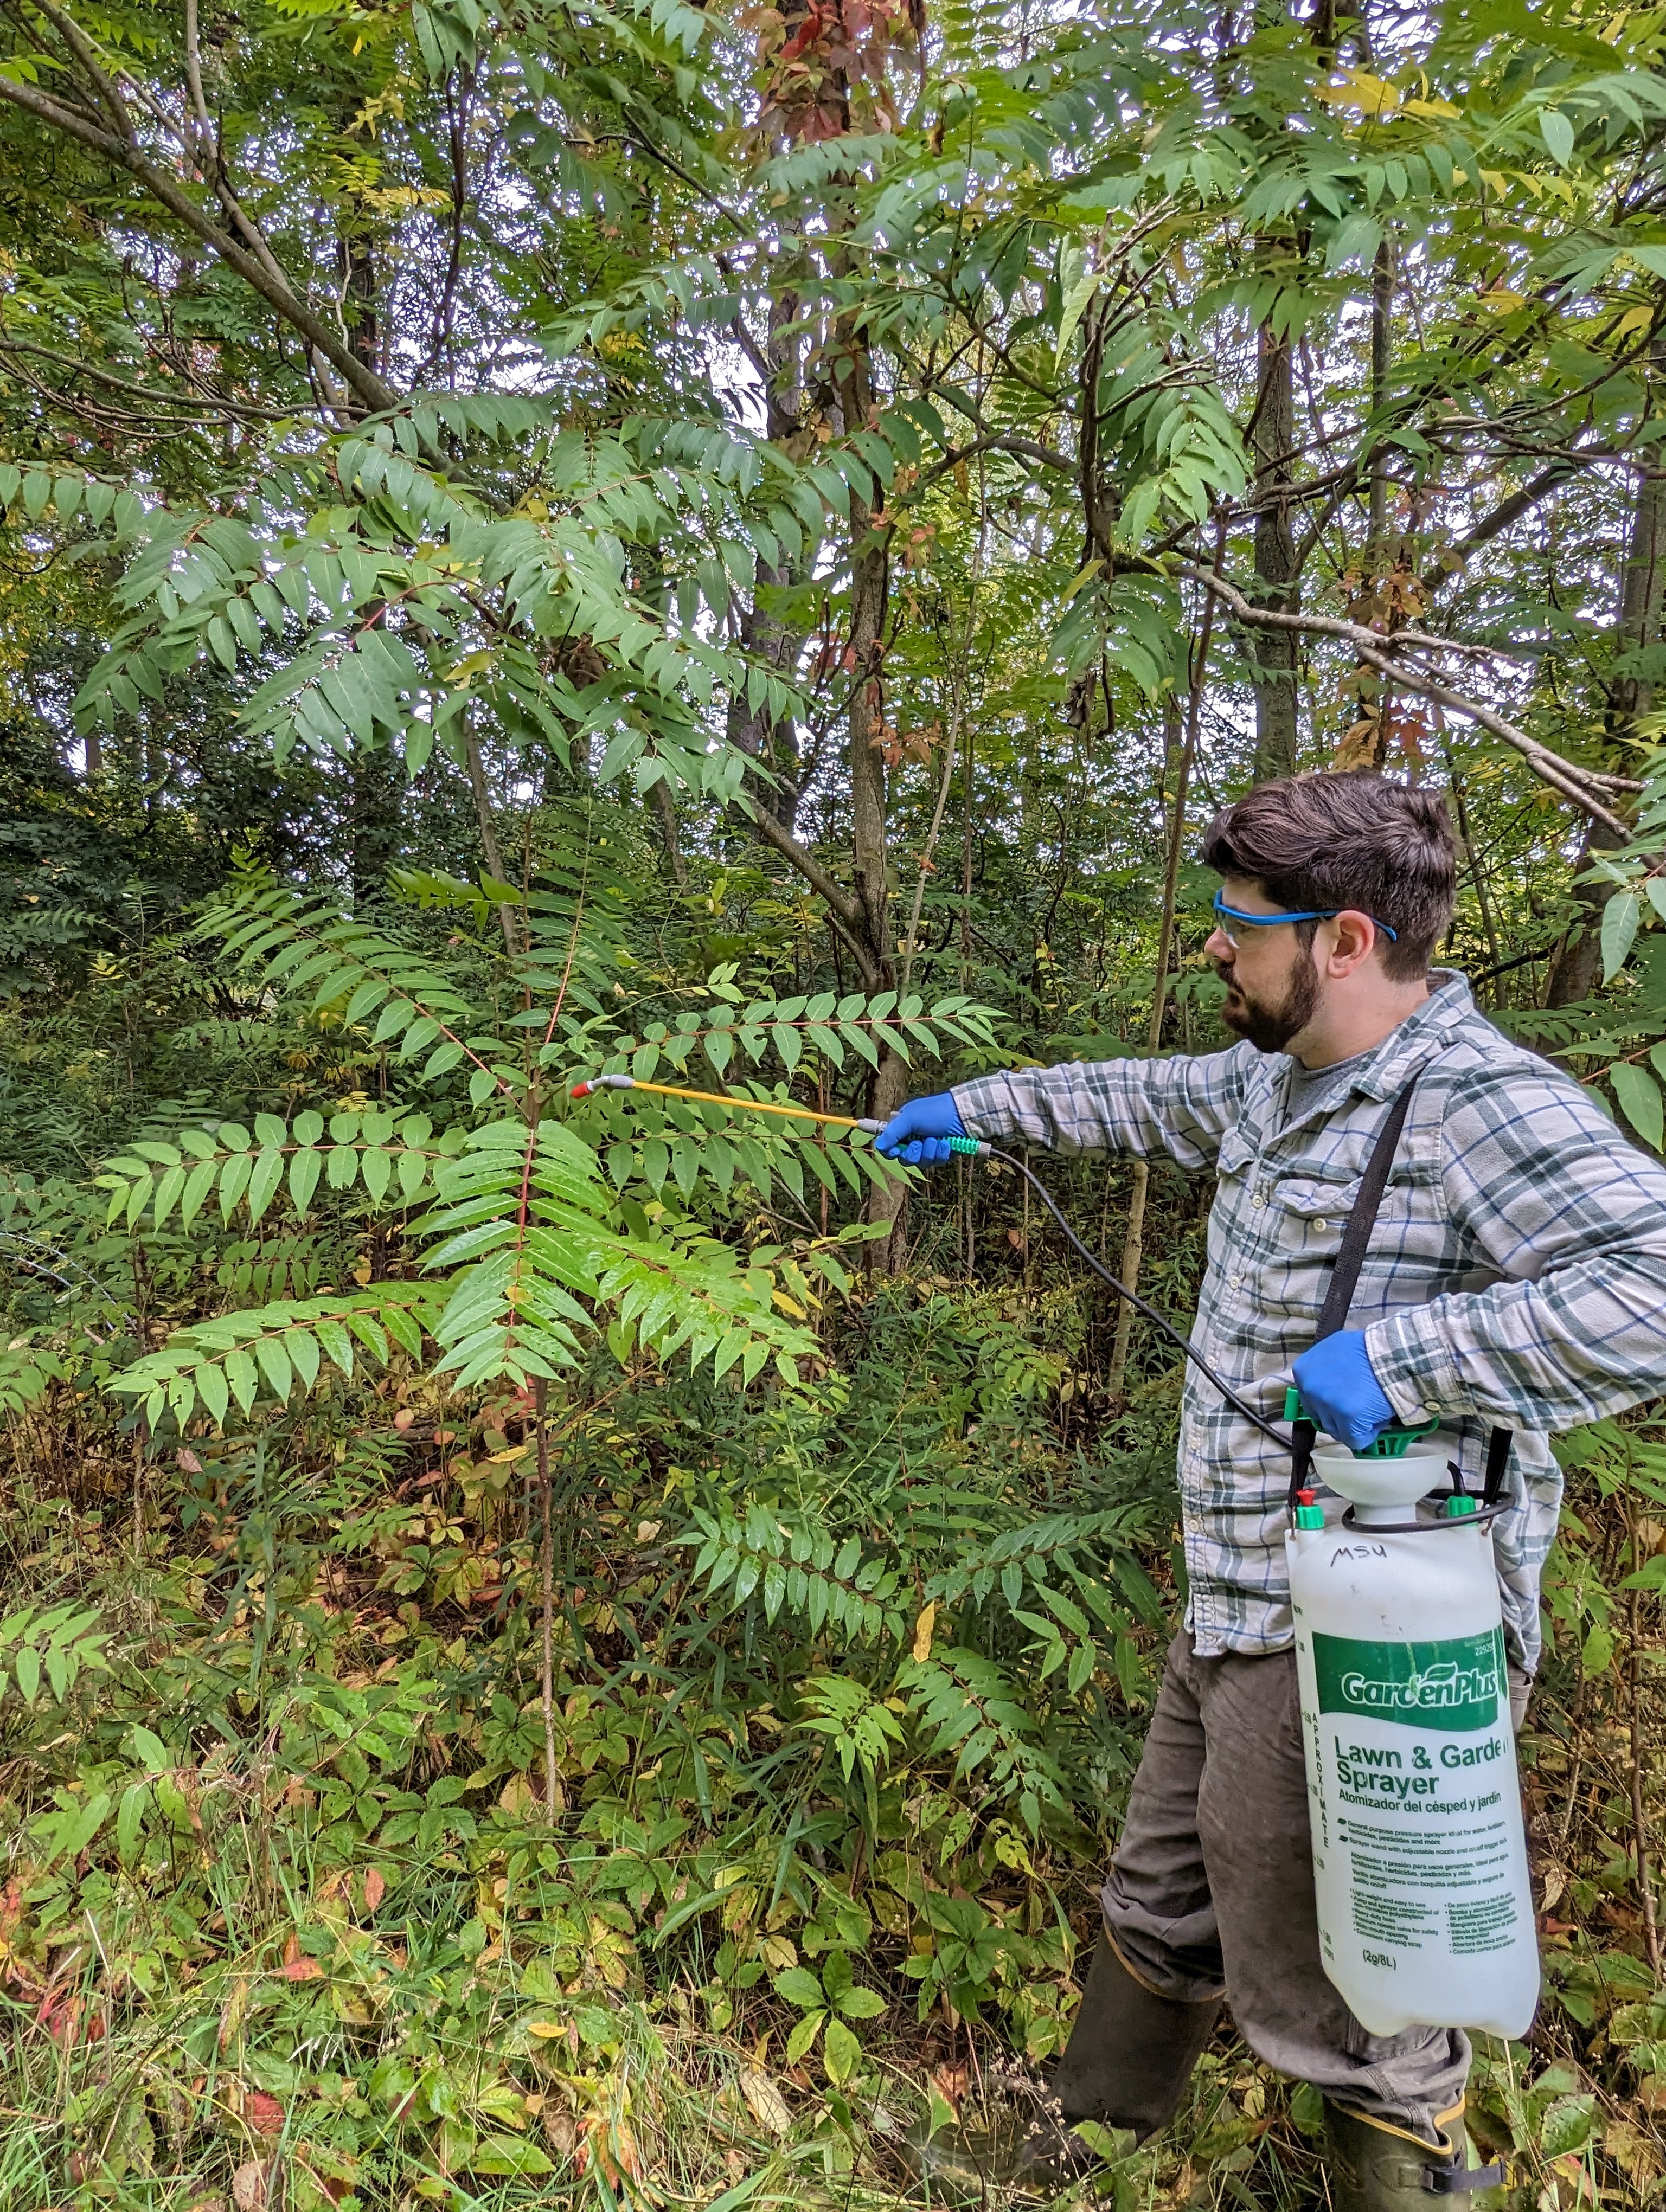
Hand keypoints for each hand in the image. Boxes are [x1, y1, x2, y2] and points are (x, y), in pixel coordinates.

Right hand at [875, 1091, 966, 1165]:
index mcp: (903, 1127)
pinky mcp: (941, 1154)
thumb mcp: (910, 1118)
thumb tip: (878, 1147)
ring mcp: (928, 1147)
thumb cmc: (936, 1112)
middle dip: (913, 1152)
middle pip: (904, 1158)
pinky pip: (936, 1162)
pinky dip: (941, 1153)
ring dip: (929, 1151)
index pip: (889, 1146)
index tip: (896, 1150)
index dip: (891, 1151)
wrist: (964, 1115)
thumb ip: (892, 1132)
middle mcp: (914, 1138)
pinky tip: (947, 1144)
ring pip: (921, 1162)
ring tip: (937, 1140)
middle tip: (920, 1142)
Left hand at [1291, 1329, 1396, 1452]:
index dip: (1329, 1400)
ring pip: (1336, 1429)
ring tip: (1372, 1409)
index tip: (1344, 1398)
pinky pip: (1354, 1440)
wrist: (1394, 1354)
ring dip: (1353, 1425)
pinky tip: (1378, 1420)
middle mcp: (1310, 1389)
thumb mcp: (1335, 1349)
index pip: (1309, 1397)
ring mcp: (1327, 1406)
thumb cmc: (1368, 1349)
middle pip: (1321, 1415)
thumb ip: (1324, 1368)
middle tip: (1359, 1405)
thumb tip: (1327, 1385)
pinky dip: (1367, 1435)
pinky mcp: (1347, 1421)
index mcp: (1303, 1370)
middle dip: (1339, 1415)